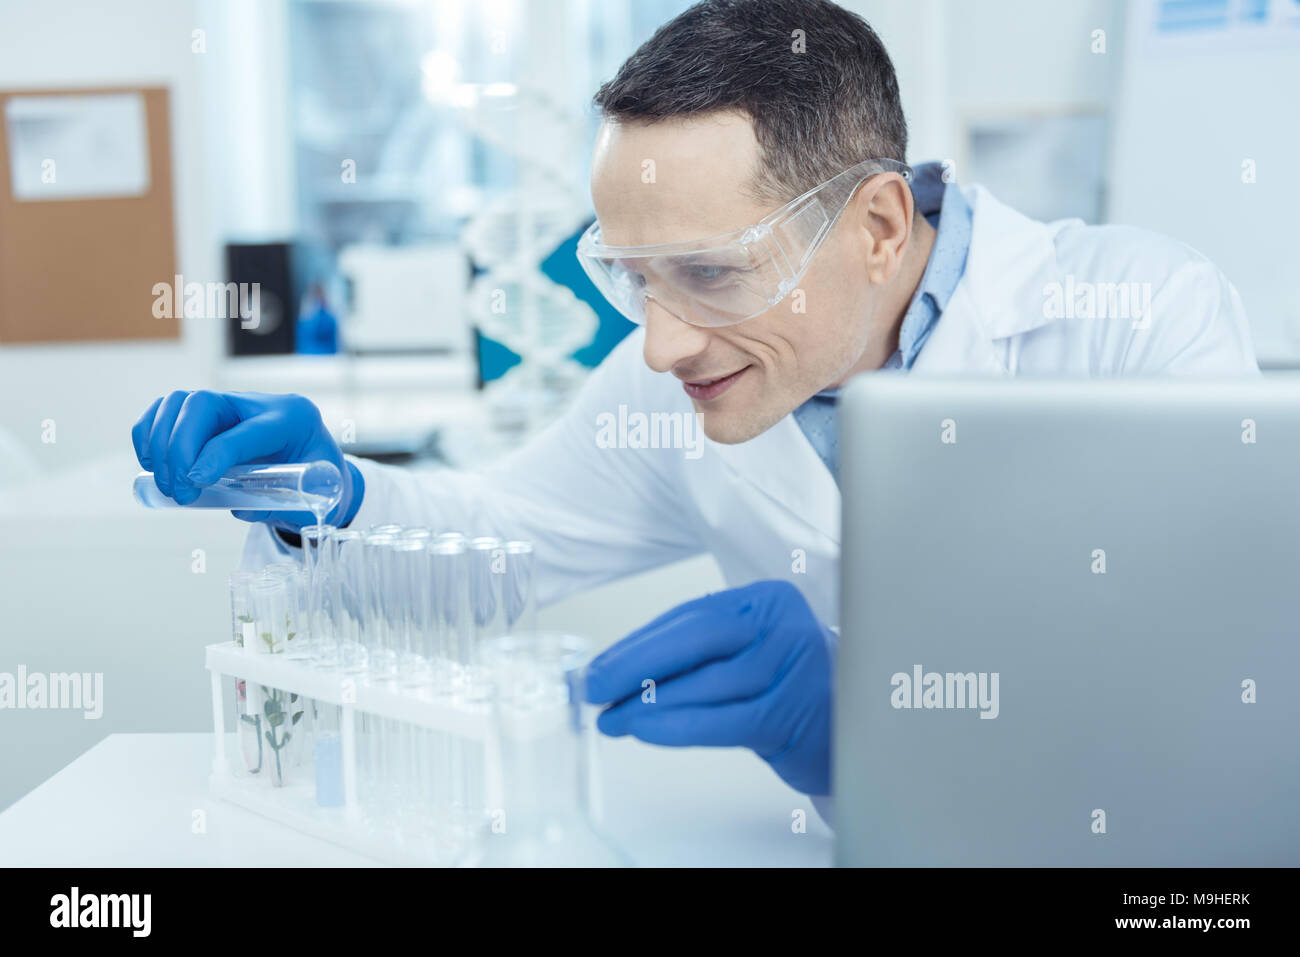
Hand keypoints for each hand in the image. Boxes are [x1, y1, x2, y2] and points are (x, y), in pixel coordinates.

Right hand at [130, 390, 361, 531]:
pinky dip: (150, 434)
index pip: (245, 430)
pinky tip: (152, 463)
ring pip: (179, 403)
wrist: (318, 471)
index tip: (194, 482)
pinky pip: (166, 410)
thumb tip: (239, 506)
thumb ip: (279, 503)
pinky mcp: (208, 414)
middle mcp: (260, 403)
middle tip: (179, 490)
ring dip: (160, 443)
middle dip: (179, 448)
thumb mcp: (313, 496)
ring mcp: (231, 403)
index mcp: (293, 419)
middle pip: (202, 404)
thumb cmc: (317, 484)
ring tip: (167, 483)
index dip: (216, 454)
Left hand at [583, 579, 834, 795]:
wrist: (850, 728)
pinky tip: (644, 731)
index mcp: (768, 599)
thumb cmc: (784, 688)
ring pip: (706, 682)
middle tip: (594, 688)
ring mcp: (794, 669)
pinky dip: (676, 726)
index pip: (691, 616)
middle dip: (635, 664)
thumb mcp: (744, 653)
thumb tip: (613, 668)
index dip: (638, 642)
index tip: (598, 666)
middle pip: (697, 638)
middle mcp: (786, 625)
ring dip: (648, 703)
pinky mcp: (794, 715)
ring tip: (613, 719)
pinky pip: (723, 721)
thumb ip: (690, 653)